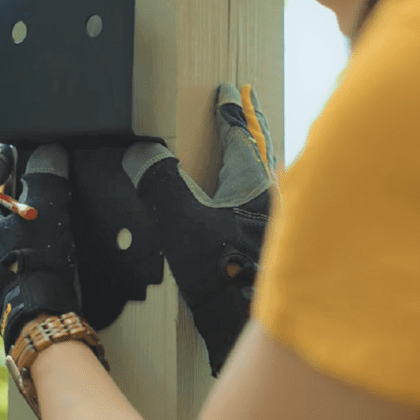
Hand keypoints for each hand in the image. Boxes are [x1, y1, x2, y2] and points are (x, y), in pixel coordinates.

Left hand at [0, 144, 81, 353]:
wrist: (39, 320)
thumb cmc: (37, 262)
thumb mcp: (47, 210)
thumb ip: (47, 176)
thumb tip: (50, 152)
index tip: (12, 153)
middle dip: (6, 193)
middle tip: (28, 180)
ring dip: (11, 221)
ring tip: (37, 212)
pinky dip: (14, 244)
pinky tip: (35, 246)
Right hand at [122, 84, 276, 376]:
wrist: (250, 326)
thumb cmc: (221, 270)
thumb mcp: (180, 218)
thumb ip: (158, 178)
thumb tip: (141, 151)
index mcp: (254, 181)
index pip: (241, 134)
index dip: (231, 111)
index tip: (229, 92)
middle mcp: (274, 196)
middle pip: (265, 151)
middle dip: (257, 129)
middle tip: (251, 108)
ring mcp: (277, 222)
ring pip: (270, 176)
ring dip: (260, 157)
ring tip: (251, 146)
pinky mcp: (273, 245)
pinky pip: (268, 201)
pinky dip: (259, 187)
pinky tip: (251, 199)